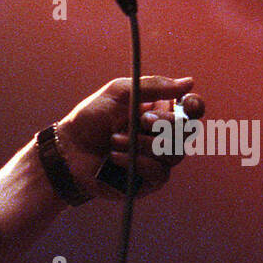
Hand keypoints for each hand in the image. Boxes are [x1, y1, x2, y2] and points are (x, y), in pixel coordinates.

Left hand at [56, 75, 203, 199]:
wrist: (69, 149)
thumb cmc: (91, 118)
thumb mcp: (118, 93)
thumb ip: (152, 86)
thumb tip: (189, 82)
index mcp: (159, 111)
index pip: (191, 109)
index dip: (194, 106)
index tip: (185, 104)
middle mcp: (164, 135)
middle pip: (187, 131)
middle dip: (163, 124)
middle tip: (139, 120)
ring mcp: (158, 159)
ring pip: (174, 153)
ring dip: (143, 144)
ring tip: (114, 140)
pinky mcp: (150, 181)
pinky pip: (159, 172)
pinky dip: (135, 161)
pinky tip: (114, 157)